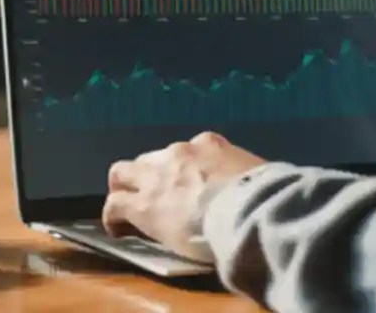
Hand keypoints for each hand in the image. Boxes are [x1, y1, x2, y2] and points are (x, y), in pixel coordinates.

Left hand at [102, 132, 265, 257]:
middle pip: (152, 159)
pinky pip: (115, 205)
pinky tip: (118, 231)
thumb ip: (249, 179)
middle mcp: (179, 153)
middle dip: (150, 176)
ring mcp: (156, 177)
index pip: (189, 150)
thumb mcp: (259, 175)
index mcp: (210, 145)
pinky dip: (113, 217)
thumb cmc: (262, 194)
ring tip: (127, 209)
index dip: (184, 169)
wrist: (246, 208)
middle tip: (155, 197)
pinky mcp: (142, 205)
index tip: (190, 186)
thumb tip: (260, 192)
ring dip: (124, 188)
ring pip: (123, 173)